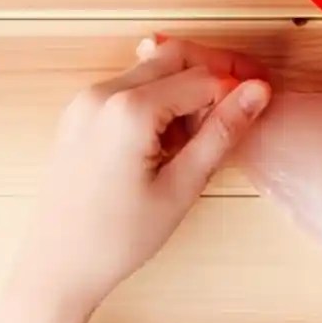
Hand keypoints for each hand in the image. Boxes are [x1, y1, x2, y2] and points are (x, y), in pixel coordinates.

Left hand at [13, 36, 271, 317]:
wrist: (58, 265)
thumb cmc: (119, 238)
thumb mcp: (181, 187)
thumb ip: (221, 133)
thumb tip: (258, 92)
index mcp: (129, 109)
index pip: (203, 77)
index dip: (238, 87)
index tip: (263, 101)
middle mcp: (102, 93)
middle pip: (174, 57)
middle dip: (214, 73)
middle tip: (243, 103)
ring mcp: (86, 101)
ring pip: (151, 69)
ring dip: (185, 86)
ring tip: (203, 133)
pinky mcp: (79, 114)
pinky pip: (128, 88)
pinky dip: (157, 99)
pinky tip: (170, 138)